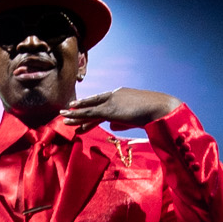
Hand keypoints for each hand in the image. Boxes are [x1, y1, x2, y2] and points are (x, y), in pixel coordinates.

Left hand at [61, 88, 178, 131]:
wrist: (160, 108)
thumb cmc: (153, 113)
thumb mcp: (135, 118)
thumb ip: (122, 122)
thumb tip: (111, 126)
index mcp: (121, 94)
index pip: (103, 103)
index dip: (91, 108)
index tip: (82, 113)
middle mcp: (114, 95)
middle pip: (93, 104)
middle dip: (79, 109)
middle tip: (66, 112)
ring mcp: (111, 101)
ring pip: (89, 108)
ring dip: (74, 114)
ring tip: (62, 117)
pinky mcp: (109, 110)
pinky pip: (90, 113)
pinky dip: (79, 117)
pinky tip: (69, 119)